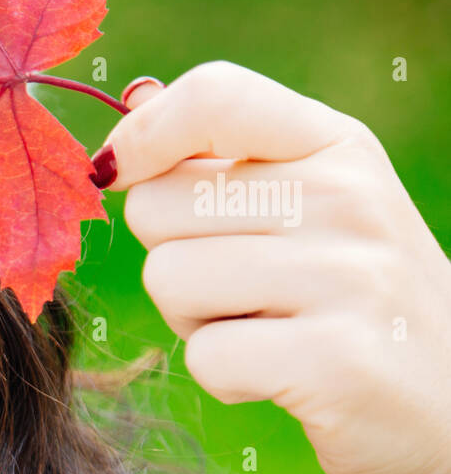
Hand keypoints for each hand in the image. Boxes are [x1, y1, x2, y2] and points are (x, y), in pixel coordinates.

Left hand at [96, 61, 450, 473]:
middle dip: (172, 256)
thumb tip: (136, 97)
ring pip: (167, 280)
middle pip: (156, 205)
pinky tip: (282, 376)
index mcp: (338, 146)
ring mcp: (349, 276)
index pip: (214, 95)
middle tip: (243, 292)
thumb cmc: (353, 303)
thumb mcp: (312, 208)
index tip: (119, 174)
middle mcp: (348, 197)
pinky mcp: (336, 360)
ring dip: (194, 322)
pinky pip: (204, 356)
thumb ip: (224, 156)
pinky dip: (225, 378)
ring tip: (268, 330)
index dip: (142, 135)